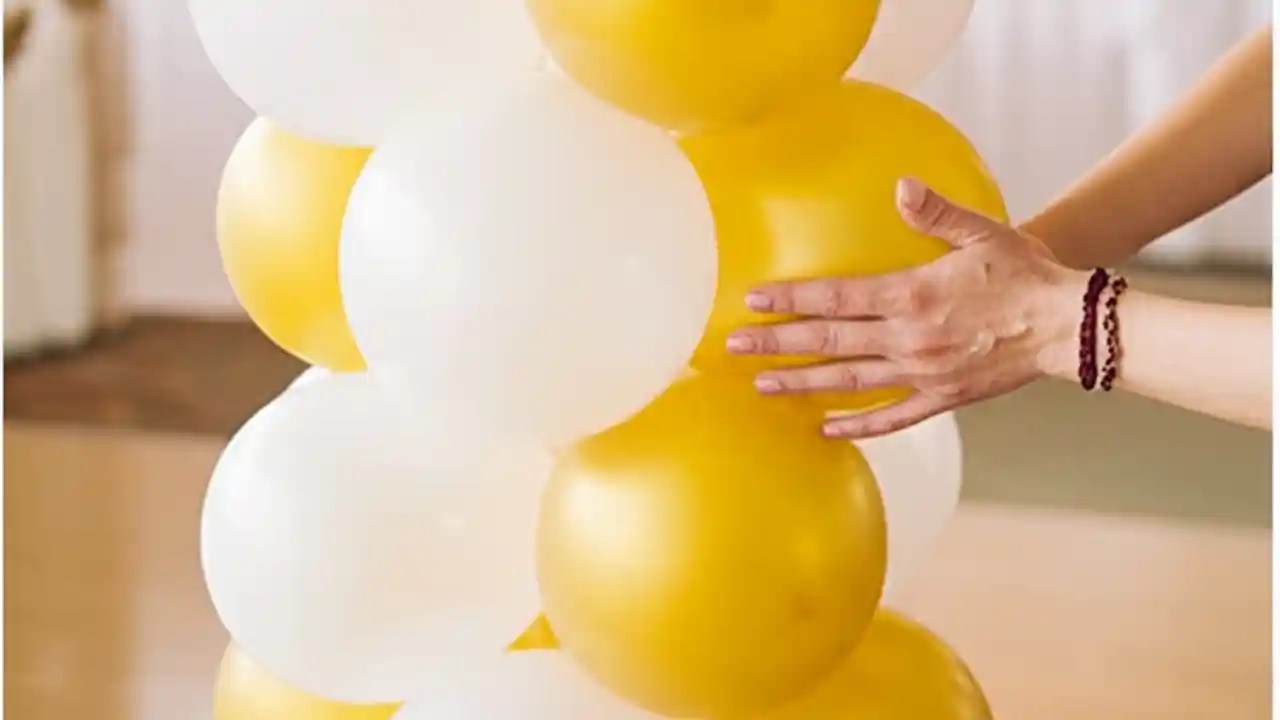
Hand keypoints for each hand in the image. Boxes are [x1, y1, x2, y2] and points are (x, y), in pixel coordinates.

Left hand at [726, 177, 1083, 438]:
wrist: (1067, 326)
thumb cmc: (1022, 273)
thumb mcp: (981, 231)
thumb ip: (935, 212)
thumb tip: (900, 186)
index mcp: (911, 296)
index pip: (835, 298)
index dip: (791, 299)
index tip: (752, 300)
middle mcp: (908, 339)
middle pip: (828, 343)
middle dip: (777, 345)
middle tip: (733, 350)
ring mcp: (922, 374)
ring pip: (849, 382)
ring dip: (803, 384)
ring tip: (763, 386)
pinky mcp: (941, 398)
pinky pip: (892, 417)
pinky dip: (858, 425)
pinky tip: (827, 429)